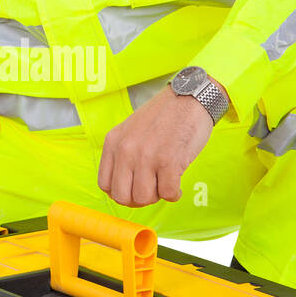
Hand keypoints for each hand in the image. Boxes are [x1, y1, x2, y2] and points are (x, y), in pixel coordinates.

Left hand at [97, 83, 220, 206]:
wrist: (190, 97)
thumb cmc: (164, 116)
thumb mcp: (131, 131)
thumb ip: (123, 155)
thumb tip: (124, 188)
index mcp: (113, 142)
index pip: (105, 185)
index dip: (121, 192)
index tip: (134, 188)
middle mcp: (126, 150)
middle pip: (122, 197)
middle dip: (138, 199)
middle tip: (152, 189)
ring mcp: (147, 156)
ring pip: (144, 198)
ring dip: (157, 196)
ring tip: (165, 182)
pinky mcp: (169, 161)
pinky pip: (168, 194)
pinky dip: (174, 194)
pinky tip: (178, 183)